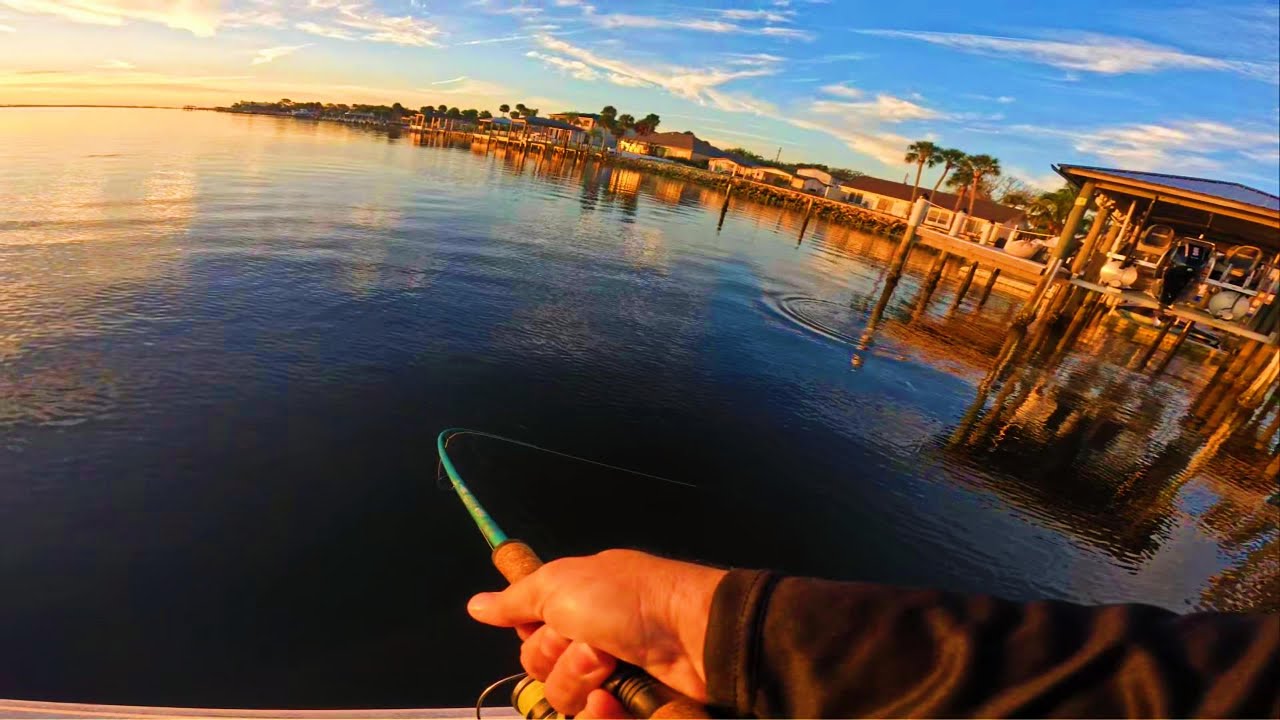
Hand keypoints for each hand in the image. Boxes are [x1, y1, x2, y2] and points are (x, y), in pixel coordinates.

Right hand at [467, 549, 726, 717]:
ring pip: (565, 700)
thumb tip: (475, 606)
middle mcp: (589, 639)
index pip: (529, 634)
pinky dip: (602, 713)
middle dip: (558, 657)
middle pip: (541, 670)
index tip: (548, 622)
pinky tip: (616, 699)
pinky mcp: (629, 706)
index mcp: (573, 604)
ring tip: (610, 664)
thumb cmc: (625, 599)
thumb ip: (515, 600)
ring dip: (580, 682)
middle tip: (589, 641)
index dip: (534, 634)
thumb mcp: (561, 584)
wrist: (692, 633)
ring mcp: (611, 675)